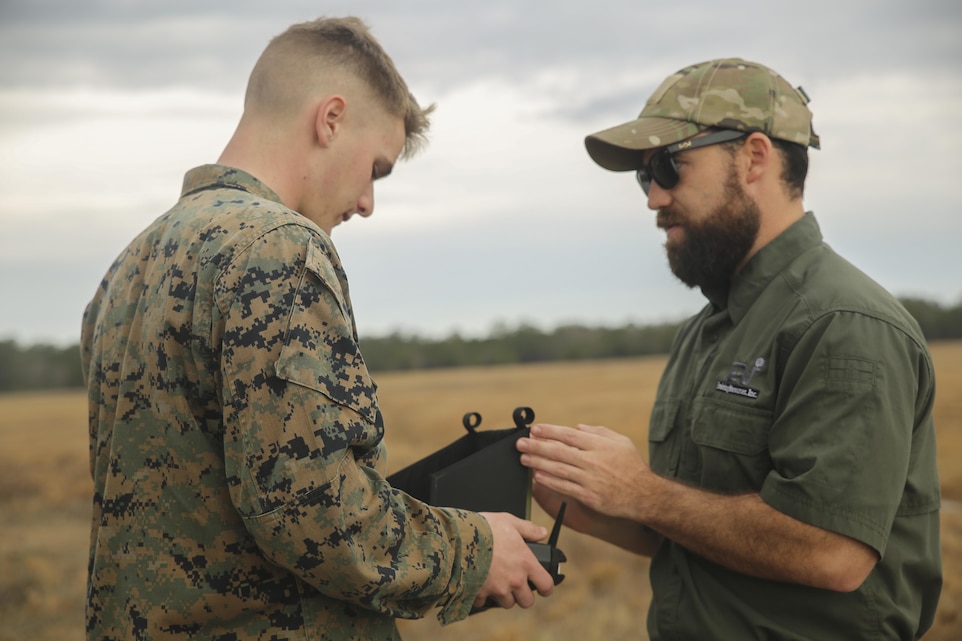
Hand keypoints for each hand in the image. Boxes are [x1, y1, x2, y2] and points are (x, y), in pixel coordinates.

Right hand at [474, 513, 553, 609]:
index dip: (546, 588)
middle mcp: (514, 580)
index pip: (546, 585)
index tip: (542, 587)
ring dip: (503, 595)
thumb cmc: (485, 528)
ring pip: (507, 603)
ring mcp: (497, 589)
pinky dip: (483, 595)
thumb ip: (528, 529)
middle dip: (522, 595)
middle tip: (516, 584)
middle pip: (526, 601)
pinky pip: (484, 602)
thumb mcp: (509, 521)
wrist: (458, 539)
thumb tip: (542, 533)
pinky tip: (479, 582)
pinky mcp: (480, 593)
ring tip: (496, 581)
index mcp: (525, 563)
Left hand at [518, 423, 650, 520]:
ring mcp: (590, 479)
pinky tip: (537, 476)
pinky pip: (564, 487)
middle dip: (536, 446)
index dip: (549, 432)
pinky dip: (549, 481)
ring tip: (523, 459)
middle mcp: (593, 461)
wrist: (645, 495)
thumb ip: (598, 432)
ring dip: (538, 463)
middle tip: (521, 443)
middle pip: (558, 451)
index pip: (568, 435)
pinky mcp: (589, 496)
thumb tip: (577, 427)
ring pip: (558, 469)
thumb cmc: (632, 466)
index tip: (534, 429)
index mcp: (600, 445)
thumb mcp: (621, 442)